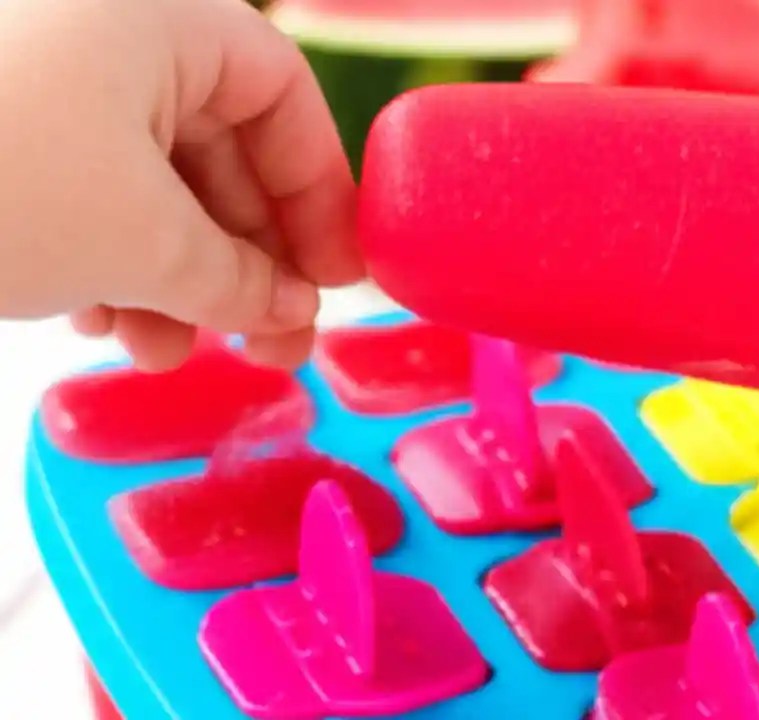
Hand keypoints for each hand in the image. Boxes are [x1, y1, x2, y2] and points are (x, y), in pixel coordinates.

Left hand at [0, 0, 360, 369]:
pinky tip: (95, 321)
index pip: (282, 97)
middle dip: (244, 259)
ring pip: (148, 182)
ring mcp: (40, 80)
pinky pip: (82, 188)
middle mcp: (104, 34)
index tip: (336, 281)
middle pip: (218, 149)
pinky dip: (106, 260)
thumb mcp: (142, 240)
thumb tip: (292, 311)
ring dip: (174, 278)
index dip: (321, 193)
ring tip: (162, 350)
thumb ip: (240, 278)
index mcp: (159, 19)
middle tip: (270, 345)